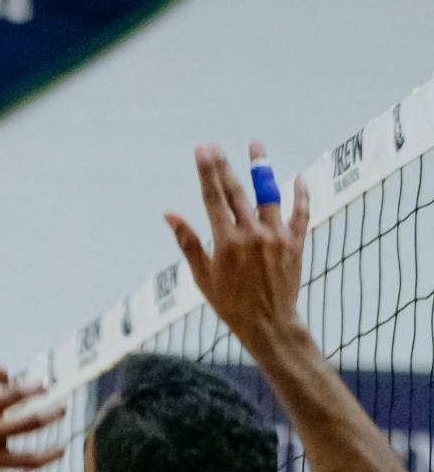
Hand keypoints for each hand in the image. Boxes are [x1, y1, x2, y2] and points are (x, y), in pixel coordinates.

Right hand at [165, 142, 309, 348]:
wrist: (269, 325)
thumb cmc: (230, 303)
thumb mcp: (202, 275)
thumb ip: (188, 242)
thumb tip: (169, 215)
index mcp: (226, 241)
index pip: (214, 197)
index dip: (207, 172)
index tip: (202, 150)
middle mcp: (252, 235)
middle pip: (236, 192)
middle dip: (224, 166)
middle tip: (216, 145)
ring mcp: (276, 238)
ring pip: (268, 196)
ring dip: (261, 169)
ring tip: (256, 146)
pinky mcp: (295, 245)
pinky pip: (301, 215)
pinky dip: (301, 196)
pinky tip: (298, 178)